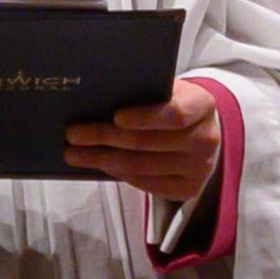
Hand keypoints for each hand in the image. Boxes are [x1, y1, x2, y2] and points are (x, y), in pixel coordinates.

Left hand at [60, 85, 223, 216]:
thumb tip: (99, 94)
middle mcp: (206, 139)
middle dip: (105, 138)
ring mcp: (199, 168)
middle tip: (73, 135)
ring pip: (142, 166)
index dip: (145, 117)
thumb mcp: (168, 90)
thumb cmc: (173, 104)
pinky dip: (119, 174)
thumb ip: (145, 90)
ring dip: (102, 160)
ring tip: (75, 153)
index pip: (175, 114)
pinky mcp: (189, 189)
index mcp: (202, 106)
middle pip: (148, 143)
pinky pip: (146, 184)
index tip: (116, 116)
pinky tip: (100, 164)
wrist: (201, 132)